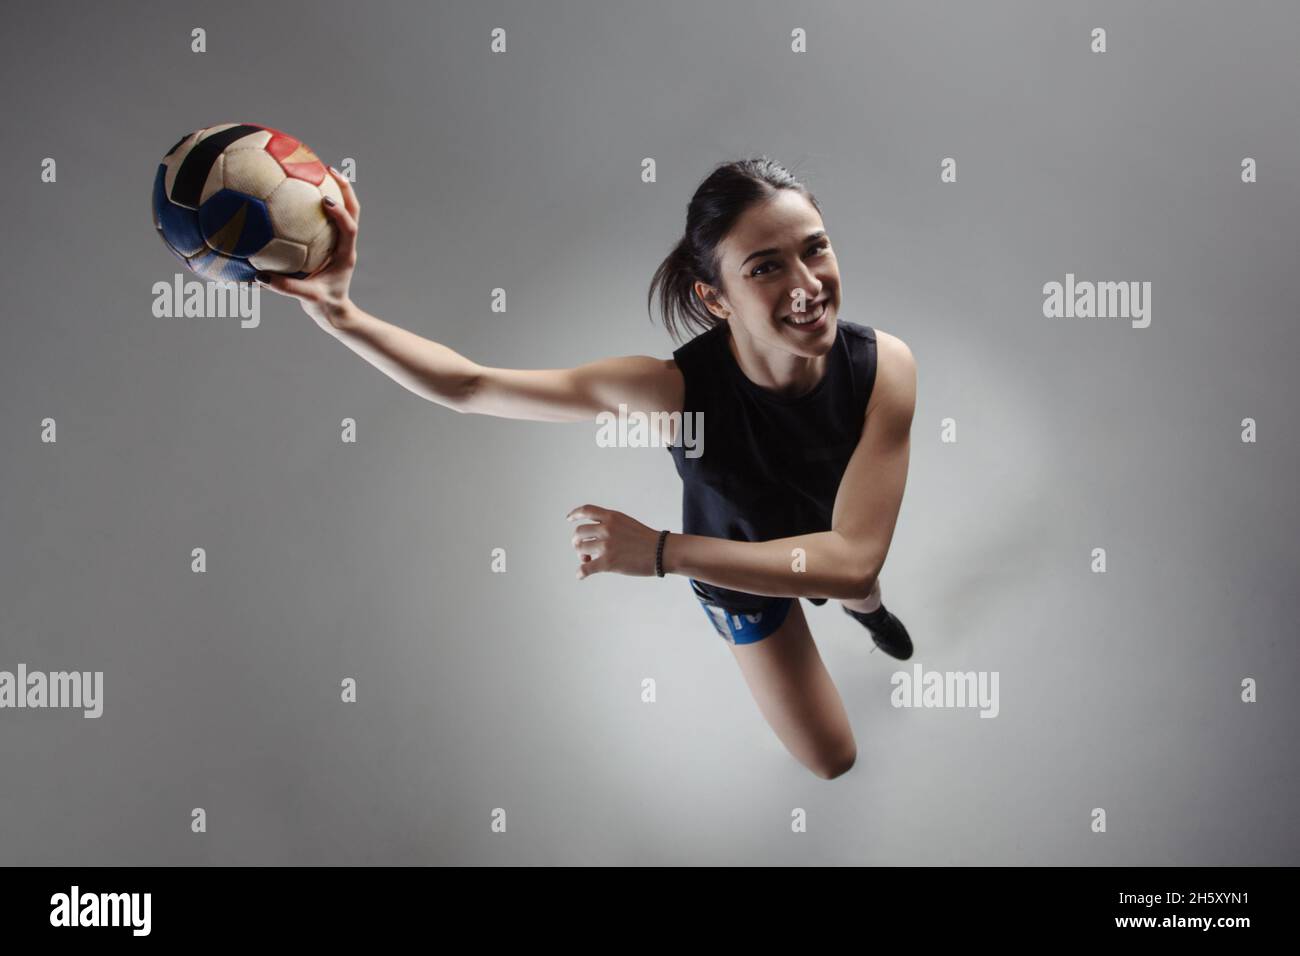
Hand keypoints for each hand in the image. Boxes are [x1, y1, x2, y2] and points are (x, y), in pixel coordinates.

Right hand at [255, 166, 359, 330]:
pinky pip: (324, 220)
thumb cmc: (324, 306)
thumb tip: (260, 276)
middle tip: (328, 168)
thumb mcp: (307, 298)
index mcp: (345, 255)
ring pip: (341, 211)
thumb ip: (286, 288)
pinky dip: (314, 205)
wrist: (333, 313)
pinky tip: (294, 193)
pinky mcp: (329, 244)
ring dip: (332, 190)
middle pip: (352, 210)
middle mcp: (344, 245)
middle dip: (344, 188)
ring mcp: (338, 243)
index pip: (349, 228)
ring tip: (315, 170)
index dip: (341, 213)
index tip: (326, 199)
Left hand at [566, 504, 662, 579]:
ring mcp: (606, 545)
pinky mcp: (608, 563)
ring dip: (581, 555)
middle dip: (578, 541)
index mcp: (612, 517)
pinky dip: (580, 572)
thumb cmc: (647, 540)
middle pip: (579, 532)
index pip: (587, 510)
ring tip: (587, 560)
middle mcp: (606, 529)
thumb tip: (595, 535)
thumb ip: (611, 524)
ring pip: (580, 549)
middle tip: (583, 550)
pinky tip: (581, 575)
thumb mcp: (627, 523)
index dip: (575, 514)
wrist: (662, 551)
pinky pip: (585, 568)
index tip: (569, 519)